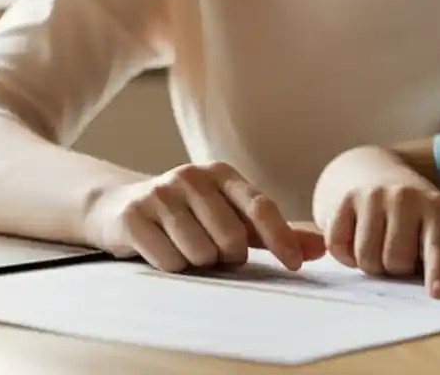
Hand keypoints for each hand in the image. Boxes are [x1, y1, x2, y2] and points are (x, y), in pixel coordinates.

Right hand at [85, 162, 325, 271]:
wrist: (118, 207)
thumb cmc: (188, 216)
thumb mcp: (230, 216)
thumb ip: (274, 231)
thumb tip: (322, 247)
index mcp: (221, 173)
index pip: (260, 206)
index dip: (281, 238)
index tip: (295, 265)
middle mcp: (191, 177)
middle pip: (231, 238)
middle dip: (228, 257)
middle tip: (213, 251)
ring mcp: (160, 194)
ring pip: (200, 253)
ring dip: (198, 263)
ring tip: (185, 248)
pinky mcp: (133, 216)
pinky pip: (169, 261)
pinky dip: (171, 266)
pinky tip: (161, 250)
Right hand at [325, 179, 439, 297]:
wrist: (372, 168)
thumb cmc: (414, 206)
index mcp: (436, 208)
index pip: (438, 246)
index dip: (437, 271)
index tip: (438, 293)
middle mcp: (405, 198)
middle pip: (395, 261)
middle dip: (394, 269)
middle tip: (396, 256)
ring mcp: (373, 196)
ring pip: (367, 257)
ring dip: (370, 263)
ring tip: (378, 249)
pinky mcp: (345, 198)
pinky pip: (340, 245)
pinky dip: (345, 253)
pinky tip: (355, 241)